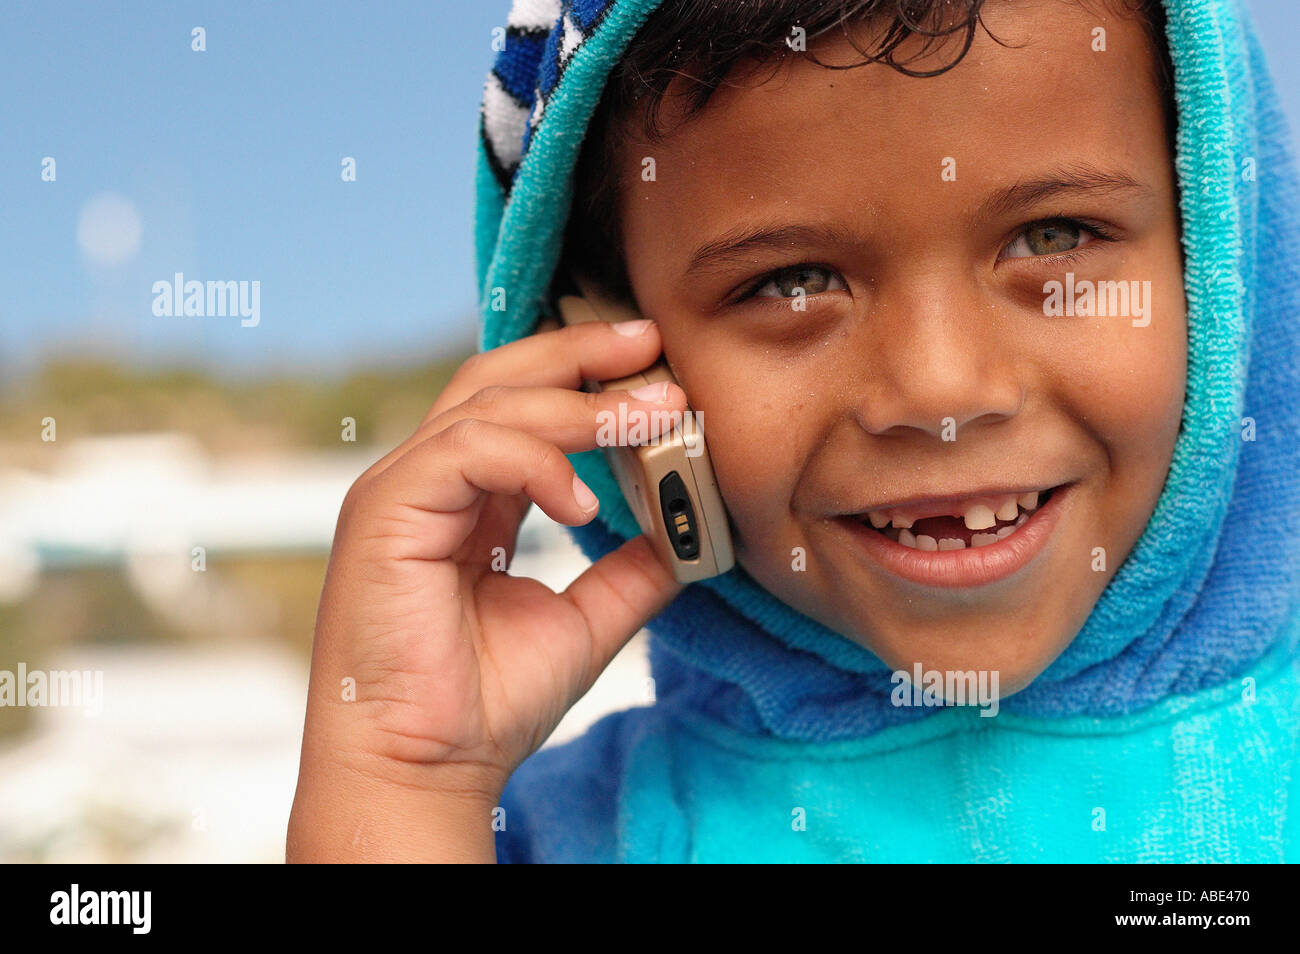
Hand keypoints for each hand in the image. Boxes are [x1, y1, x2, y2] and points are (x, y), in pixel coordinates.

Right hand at [288, 315, 686, 860]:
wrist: (427, 770)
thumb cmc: (485, 704)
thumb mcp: (583, 623)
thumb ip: (630, 572)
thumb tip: (685, 532)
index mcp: (467, 498)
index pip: (522, 403)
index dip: (584, 373)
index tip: (655, 361)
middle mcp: (428, 481)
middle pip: (500, 379)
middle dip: (581, 353)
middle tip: (652, 344)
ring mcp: (401, 490)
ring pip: (490, 406)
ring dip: (579, 406)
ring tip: (653, 416)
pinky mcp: (386, 511)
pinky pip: (468, 452)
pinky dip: (535, 462)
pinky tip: (585, 501)